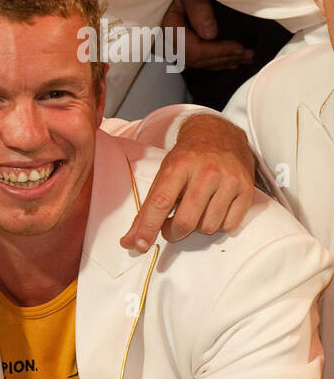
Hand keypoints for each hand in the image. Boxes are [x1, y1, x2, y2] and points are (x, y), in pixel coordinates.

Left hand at [120, 114, 255, 251]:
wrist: (219, 134)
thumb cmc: (187, 158)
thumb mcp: (164, 173)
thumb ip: (149, 206)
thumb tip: (133, 239)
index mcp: (179, 167)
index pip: (160, 203)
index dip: (147, 228)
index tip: (138, 244)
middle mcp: (206, 173)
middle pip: (185, 221)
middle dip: (172, 233)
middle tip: (169, 229)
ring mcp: (229, 181)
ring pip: (208, 227)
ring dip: (196, 228)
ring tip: (193, 213)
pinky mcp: (246, 190)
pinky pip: (229, 225)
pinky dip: (217, 225)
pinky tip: (212, 211)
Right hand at [161, 0, 252, 71]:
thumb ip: (198, 9)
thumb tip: (211, 35)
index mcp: (170, 27)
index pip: (193, 49)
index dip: (217, 51)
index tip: (239, 47)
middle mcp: (168, 41)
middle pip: (196, 59)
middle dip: (224, 58)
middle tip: (249, 54)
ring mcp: (171, 45)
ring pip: (197, 62)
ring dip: (222, 62)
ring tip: (245, 58)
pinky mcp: (178, 46)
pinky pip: (195, 60)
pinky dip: (214, 62)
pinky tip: (230, 62)